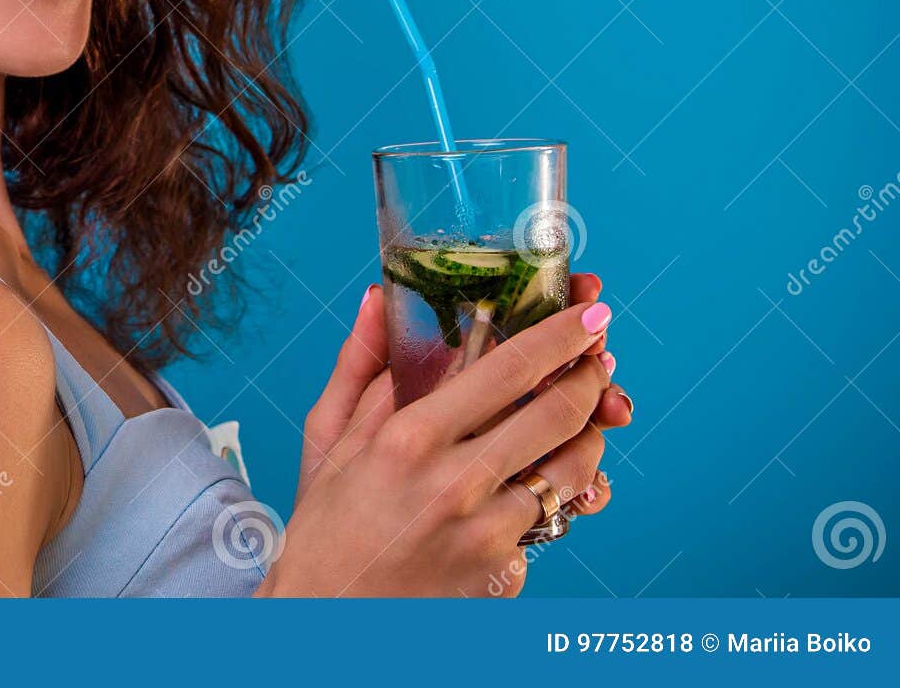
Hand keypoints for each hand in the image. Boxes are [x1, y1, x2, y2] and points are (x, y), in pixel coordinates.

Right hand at [261, 273, 629, 596]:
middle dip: (591, 379)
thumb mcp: (327, 440)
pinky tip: (529, 488)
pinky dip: (547, 498)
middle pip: (561, 414)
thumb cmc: (324, 528)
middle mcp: (456, 484)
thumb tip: (376, 299)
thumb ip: (360, 365)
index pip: (509, 370)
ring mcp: (488, 535)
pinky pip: (549, 522)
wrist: (327, 620)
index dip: (562, 335)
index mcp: (408, 439)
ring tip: (579, 421)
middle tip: (596, 362)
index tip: (590, 313)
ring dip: (588, 437)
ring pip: (574, 471)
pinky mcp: (506, 574)